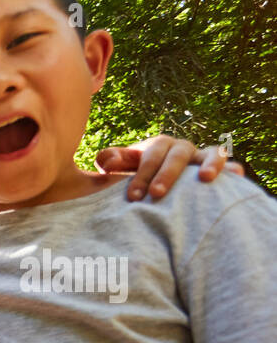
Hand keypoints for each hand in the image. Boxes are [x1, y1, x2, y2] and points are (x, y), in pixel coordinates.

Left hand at [95, 135, 244, 201]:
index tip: (134, 197)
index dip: (142, 174)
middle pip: (177, 156)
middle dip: (168, 174)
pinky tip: (235, 177)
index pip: (150, 156)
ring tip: (206, 178)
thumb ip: (111, 160)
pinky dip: (232, 169)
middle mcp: (182, 148)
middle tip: (157, 194)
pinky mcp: (216, 168)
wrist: (155, 181)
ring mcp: (200, 157)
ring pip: (209, 154)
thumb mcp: (119, 167)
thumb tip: (108, 161)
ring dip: (210, 163)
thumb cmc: (134, 174)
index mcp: (158, 146)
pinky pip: (228, 165)